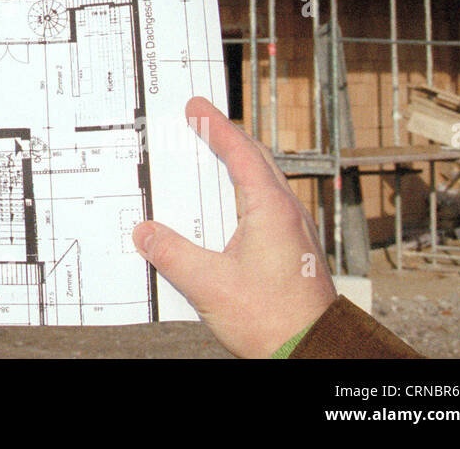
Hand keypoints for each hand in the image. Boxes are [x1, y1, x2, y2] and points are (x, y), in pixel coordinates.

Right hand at [132, 96, 337, 357]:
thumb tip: (145, 232)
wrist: (313, 352)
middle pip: (257, 161)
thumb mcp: (209, 285)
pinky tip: (225, 210)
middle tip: (202, 121)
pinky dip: (242, 193)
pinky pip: (265, 207)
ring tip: (211, 158)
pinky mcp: (293, 252)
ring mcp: (294, 232)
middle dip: (227, 138)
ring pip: (263, 184)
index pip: (240, 153)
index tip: (196, 106)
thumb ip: (172, 254)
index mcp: (271, 209)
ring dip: (236, 166)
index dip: (215, 127)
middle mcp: (288, 213)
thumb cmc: (273, 320)